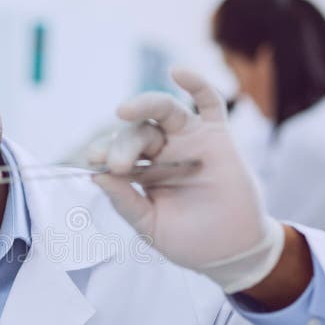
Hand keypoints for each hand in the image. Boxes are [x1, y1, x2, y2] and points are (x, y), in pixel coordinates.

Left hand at [90, 69, 283, 292]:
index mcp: (142, 172)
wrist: (231, 251)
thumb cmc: (189, 240)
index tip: (93, 160)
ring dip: (144, 104)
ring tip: (124, 110)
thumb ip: (125, 202)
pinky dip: (196, 83)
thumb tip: (97, 176)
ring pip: (164, 111)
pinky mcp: (217, 135)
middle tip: (121, 164)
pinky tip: (179, 72)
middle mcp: (162, 151)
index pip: (117, 152)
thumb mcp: (149, 226)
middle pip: (137, 132)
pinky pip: (208, 102)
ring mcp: (188, 140)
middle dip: (124, 145)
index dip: (104, 152)